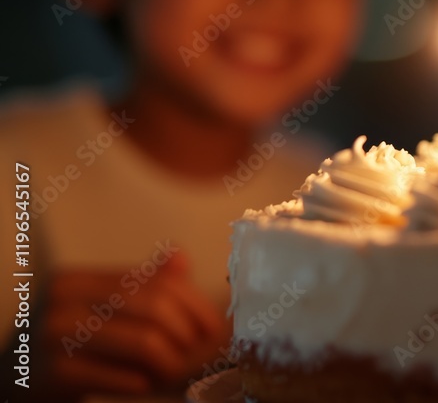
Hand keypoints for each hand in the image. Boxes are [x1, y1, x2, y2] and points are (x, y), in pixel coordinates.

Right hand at [41, 252, 227, 397]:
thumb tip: (181, 256)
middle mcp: (64, 299)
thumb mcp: (101, 308)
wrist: (14, 381)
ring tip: (173, 373)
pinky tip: (145, 385)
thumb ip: (142, 285)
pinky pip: (121, 376)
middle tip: (198, 355)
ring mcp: (56, 335)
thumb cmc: (68, 343)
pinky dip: (143, 383)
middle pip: (156, 309)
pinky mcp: (56, 372)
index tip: (213, 329)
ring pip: (145, 342)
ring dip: (170, 363)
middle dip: (186, 335)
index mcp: (80, 279)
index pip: (159, 283)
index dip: (196, 306)